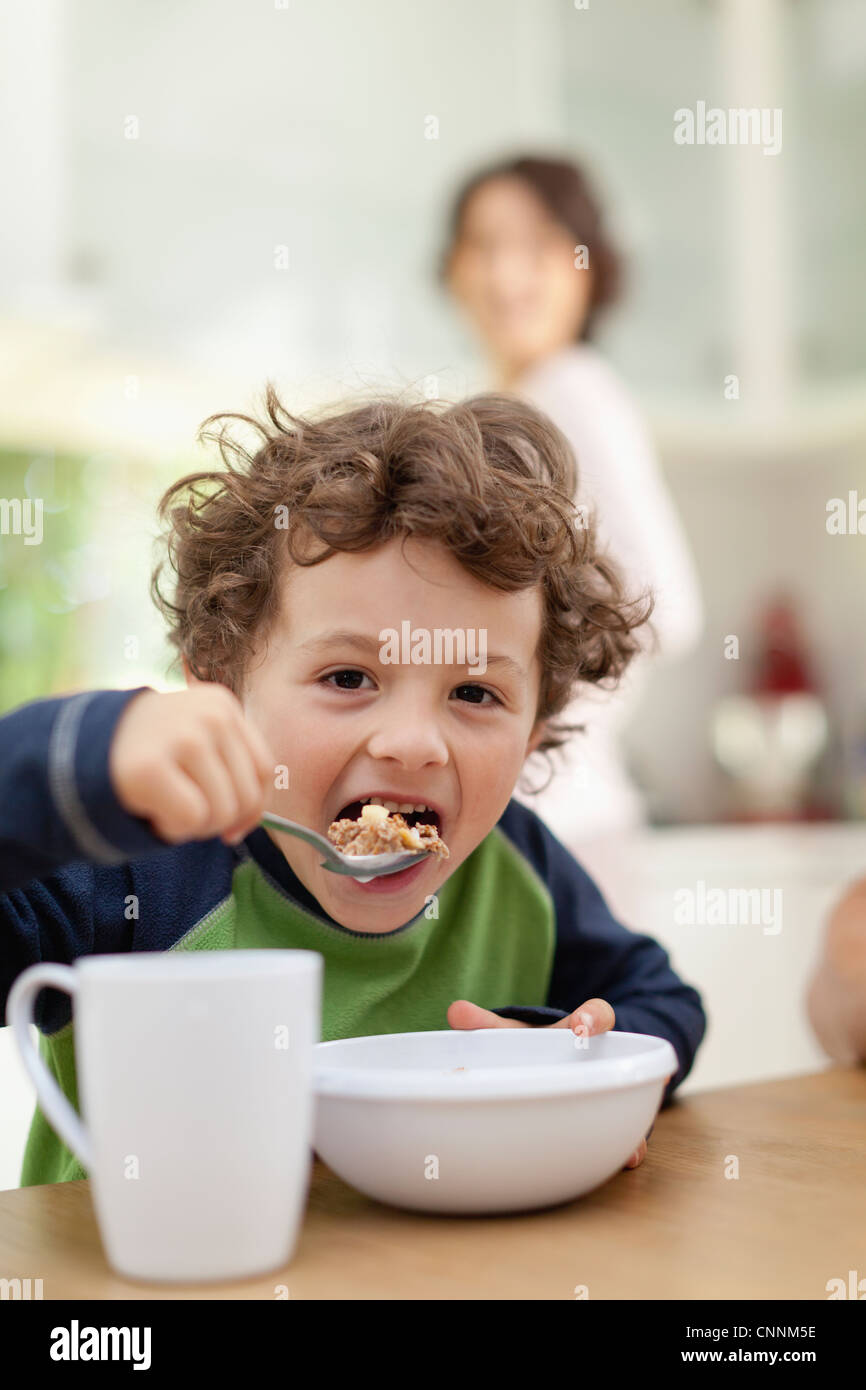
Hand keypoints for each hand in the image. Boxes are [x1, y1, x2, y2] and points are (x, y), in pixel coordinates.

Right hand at [109, 685, 273, 845]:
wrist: (78, 746)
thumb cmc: (148, 752)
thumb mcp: (195, 739)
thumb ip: (230, 765)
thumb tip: (252, 817)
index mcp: (223, 705)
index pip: (264, 770)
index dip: (252, 808)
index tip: (231, 825)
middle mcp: (208, 715)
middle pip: (245, 796)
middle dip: (218, 820)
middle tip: (185, 813)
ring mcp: (181, 738)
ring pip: (220, 812)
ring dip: (193, 825)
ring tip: (164, 805)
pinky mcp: (151, 767)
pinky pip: (190, 820)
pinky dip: (171, 828)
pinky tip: (151, 810)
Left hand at [447, 997, 672, 1169]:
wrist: (556, 1062)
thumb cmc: (533, 1048)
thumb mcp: (513, 1034)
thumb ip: (486, 1025)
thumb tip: (455, 1012)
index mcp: (577, 1032)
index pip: (598, 1015)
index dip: (593, 1018)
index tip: (583, 1025)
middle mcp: (599, 1059)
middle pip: (618, 1056)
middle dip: (619, 1063)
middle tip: (614, 1058)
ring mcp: (607, 1088)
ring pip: (623, 1096)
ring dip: (623, 1108)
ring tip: (633, 1129)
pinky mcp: (607, 1117)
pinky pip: (621, 1128)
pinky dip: (629, 1142)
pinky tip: (629, 1157)